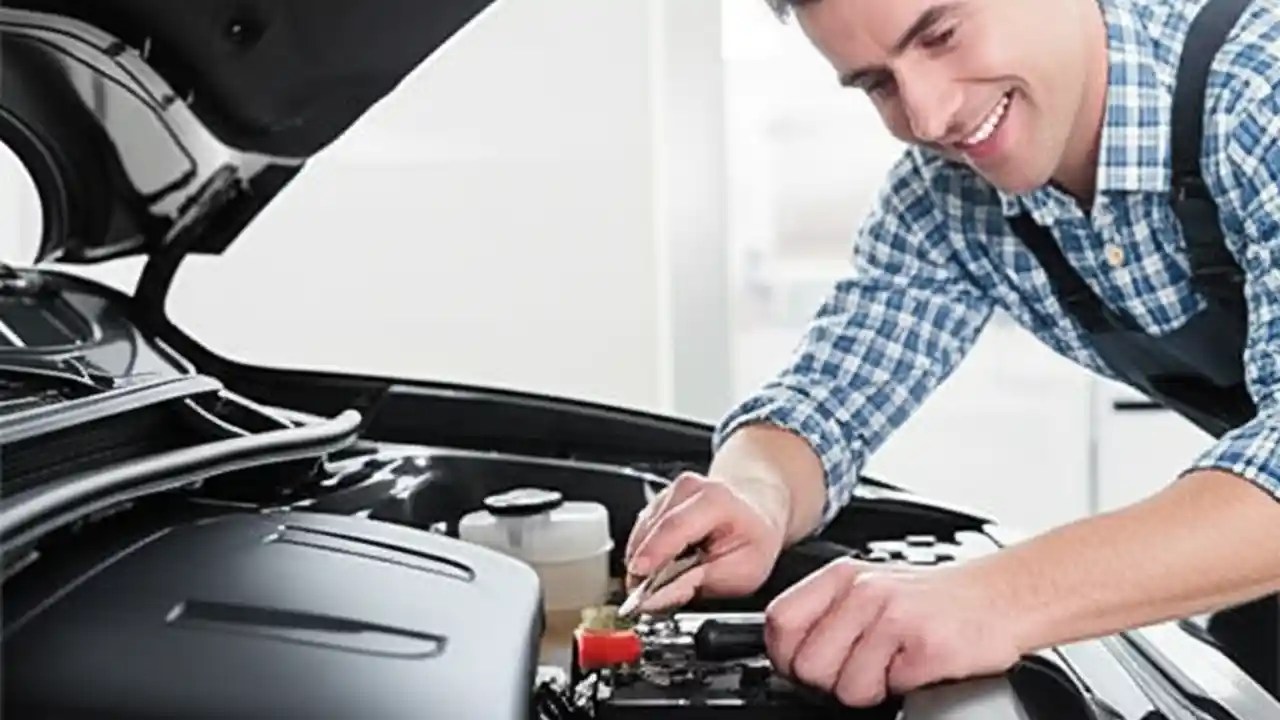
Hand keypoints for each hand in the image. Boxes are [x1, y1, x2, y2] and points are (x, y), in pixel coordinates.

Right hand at [623, 471, 789, 611]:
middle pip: (651, 532)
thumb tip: (657, 598)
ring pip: (641, 535)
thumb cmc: (754, 539)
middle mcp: (688, 489)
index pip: (675, 527)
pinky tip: (665, 566)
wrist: (756, 509)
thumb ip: (697, 583)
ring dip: (645, 564)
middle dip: (645, 569)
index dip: (653, 555)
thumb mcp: (742, 571)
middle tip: (649, 599)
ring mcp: (669, 493)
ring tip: (666, 581)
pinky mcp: (656, 503)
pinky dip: (647, 556)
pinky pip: (641, 534)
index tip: (638, 582)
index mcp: (715, 500)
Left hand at [765, 558, 1020, 707]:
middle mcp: (864, 591)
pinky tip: (919, 665)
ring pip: (846, 687)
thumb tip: (785, 655)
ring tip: (894, 665)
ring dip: (871, 689)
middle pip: (808, 665)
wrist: (1000, 596)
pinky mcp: (927, 646)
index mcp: (841, 577)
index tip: (806, 665)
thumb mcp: (868, 590)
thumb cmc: (932, 601)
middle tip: (862, 668)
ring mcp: (895, 617)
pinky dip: (904, 689)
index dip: (787, 656)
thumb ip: (825, 614)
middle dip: (831, 681)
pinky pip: (891, 691)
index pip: (780, 623)